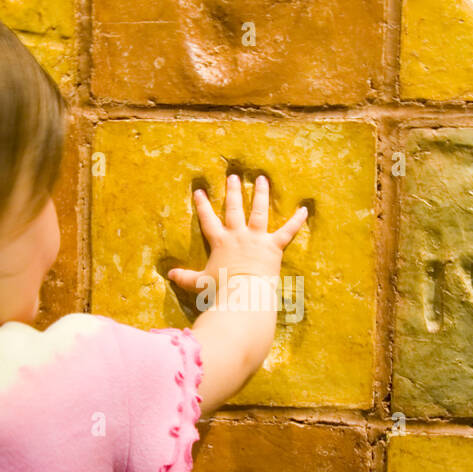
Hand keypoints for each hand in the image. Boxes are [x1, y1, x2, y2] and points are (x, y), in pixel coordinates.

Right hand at [166, 172, 306, 298]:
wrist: (243, 295)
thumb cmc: (220, 290)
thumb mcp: (199, 283)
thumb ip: (185, 277)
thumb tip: (168, 276)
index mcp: (220, 242)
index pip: (208, 219)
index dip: (203, 205)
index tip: (200, 191)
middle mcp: (238, 235)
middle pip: (234, 208)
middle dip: (233, 191)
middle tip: (233, 176)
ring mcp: (257, 239)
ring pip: (258, 211)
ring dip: (260, 194)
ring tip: (262, 179)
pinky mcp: (273, 246)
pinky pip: (288, 231)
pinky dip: (297, 221)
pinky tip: (304, 209)